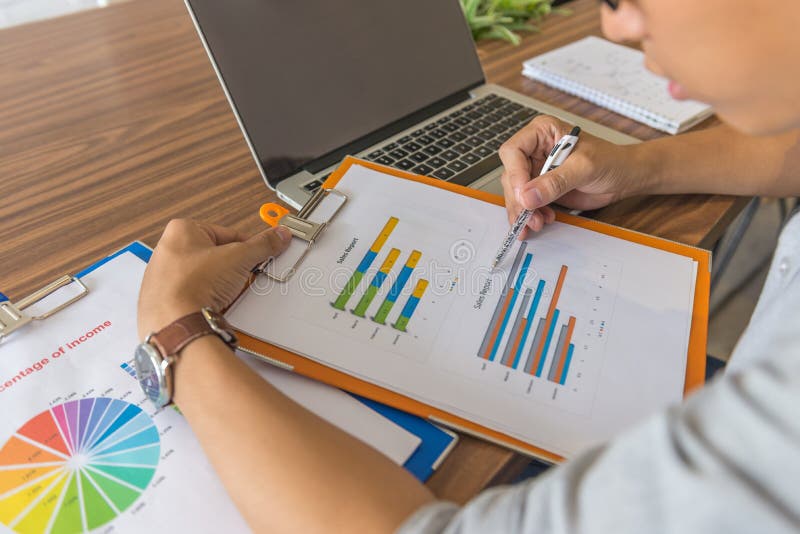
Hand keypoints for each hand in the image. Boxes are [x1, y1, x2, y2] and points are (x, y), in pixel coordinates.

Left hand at [138, 219, 290, 337]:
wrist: (176, 323)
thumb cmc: (193, 285)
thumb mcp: (238, 258)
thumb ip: (262, 244)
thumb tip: (277, 235)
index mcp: (181, 230)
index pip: (227, 234)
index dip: (248, 246)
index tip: (260, 254)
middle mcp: (167, 250)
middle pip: (215, 254)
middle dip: (232, 267)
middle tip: (242, 276)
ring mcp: (164, 276)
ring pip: (205, 276)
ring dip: (220, 284)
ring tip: (226, 292)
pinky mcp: (165, 299)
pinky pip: (194, 293)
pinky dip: (207, 298)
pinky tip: (214, 304)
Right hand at [499, 115, 639, 238]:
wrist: (624, 177)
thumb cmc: (610, 161)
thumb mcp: (584, 168)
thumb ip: (555, 182)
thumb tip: (528, 196)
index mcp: (542, 133)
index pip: (514, 151)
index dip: (515, 174)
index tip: (524, 195)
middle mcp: (534, 150)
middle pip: (512, 176)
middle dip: (519, 199)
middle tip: (529, 216)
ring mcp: (536, 171)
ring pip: (517, 193)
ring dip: (523, 211)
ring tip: (537, 222)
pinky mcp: (541, 189)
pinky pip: (527, 204)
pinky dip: (530, 216)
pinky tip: (540, 221)